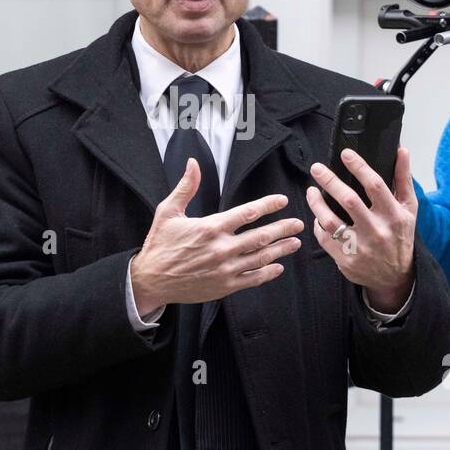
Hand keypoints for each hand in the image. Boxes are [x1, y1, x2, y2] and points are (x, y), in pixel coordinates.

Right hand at [130, 158, 303, 314]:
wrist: (151, 280)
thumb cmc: (159, 245)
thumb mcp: (168, 212)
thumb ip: (186, 187)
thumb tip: (193, 163)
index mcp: (210, 227)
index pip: (247, 213)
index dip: (268, 205)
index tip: (282, 201)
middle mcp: (221, 248)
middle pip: (261, 236)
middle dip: (283, 228)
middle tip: (299, 223)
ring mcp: (225, 269)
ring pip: (261, 258)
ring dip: (281, 250)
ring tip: (295, 243)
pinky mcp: (224, 286)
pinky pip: (252, 279)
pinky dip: (267, 273)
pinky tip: (278, 267)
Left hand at [306, 147, 416, 312]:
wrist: (395, 277)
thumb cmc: (400, 236)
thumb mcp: (408, 209)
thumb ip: (403, 179)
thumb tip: (401, 150)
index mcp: (394, 216)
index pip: (375, 185)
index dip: (359, 167)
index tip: (345, 154)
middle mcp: (377, 231)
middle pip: (349, 200)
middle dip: (330, 181)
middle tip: (317, 168)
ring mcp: (360, 247)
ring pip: (331, 220)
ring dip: (316, 203)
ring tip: (311, 190)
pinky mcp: (346, 260)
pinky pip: (325, 238)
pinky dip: (318, 224)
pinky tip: (317, 214)